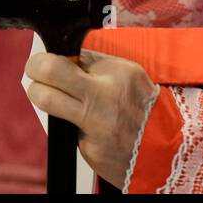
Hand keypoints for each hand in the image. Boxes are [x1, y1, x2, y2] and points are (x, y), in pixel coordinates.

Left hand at [25, 49, 158, 189]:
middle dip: (35, 67)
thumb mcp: (131, 76)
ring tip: (48, 94)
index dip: (58, 57)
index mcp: (118, 71)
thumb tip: (68, 57)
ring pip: (46, 100)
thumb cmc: (147, 110)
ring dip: (41, 94)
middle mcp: (103, 94)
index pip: (73, 53)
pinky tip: (91, 127)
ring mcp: (93, 123)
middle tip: (35, 70)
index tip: (52, 60)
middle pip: (51, 69)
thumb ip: (100, 66)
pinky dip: (75, 126)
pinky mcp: (86, 147)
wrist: (166, 149)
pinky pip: (68, 129)